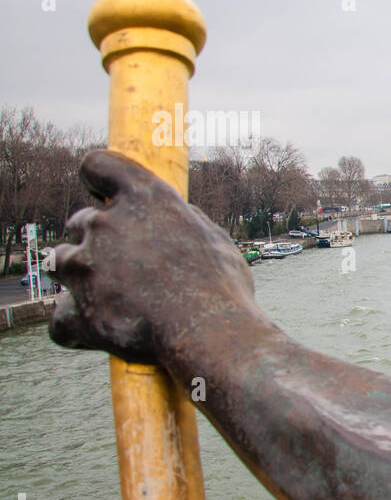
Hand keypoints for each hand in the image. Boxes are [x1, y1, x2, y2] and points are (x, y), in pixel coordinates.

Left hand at [49, 150, 258, 365]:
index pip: (98, 165)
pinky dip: (74, 325)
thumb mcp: (214, 239)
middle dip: (96, 239)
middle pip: (80, 221)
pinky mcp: (76, 309)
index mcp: (143, 198)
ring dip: (78, 275)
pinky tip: (95, 331)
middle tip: (126, 264)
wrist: (211, 334)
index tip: (102, 193)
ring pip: (59, 261)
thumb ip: (182, 221)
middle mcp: (105, 223)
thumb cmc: (222, 287)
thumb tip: (173, 219)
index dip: (97, 178)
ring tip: (111, 296)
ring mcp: (84, 265)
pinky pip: (60, 318)